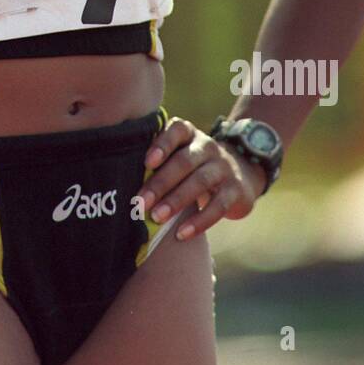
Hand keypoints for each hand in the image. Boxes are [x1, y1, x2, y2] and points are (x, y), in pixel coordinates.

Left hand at [135, 118, 267, 240]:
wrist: (241, 173)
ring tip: (157, 217)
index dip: (162, 144)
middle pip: (184, 161)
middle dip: (161, 182)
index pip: (177, 130)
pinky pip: (218, 206)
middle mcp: (208, 147)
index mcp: (190, 135)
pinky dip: (199, 222)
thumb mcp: (180, 155)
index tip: (147, 162)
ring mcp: (224, 168)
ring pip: (200, 182)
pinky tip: (182, 234)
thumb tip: (122, 181)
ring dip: (176, 200)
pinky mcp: (236, 190)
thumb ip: (158, 162)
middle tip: (141, 202)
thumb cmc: (194, 167)